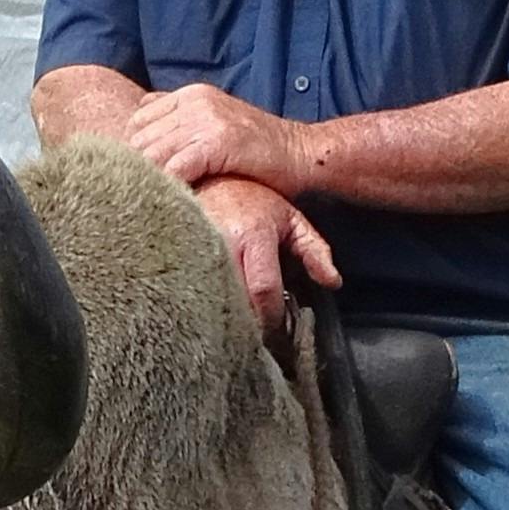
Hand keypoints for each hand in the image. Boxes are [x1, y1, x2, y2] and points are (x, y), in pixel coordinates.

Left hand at [123, 82, 308, 196]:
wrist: (302, 153)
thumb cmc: (258, 151)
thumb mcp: (216, 127)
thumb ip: (183, 128)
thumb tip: (146, 141)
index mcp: (190, 95)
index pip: (138, 120)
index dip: (132, 152)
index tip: (135, 179)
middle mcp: (194, 100)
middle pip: (139, 137)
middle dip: (133, 169)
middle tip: (134, 199)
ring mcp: (206, 118)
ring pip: (152, 153)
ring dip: (146, 182)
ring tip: (146, 206)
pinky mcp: (218, 141)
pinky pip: (176, 167)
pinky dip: (168, 187)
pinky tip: (170, 204)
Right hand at [192, 177, 338, 341]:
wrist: (209, 174)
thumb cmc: (253, 198)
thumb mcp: (290, 219)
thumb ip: (314, 250)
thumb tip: (333, 281)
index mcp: (253, 233)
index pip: (263, 290)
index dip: (272, 318)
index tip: (277, 329)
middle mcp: (222, 241)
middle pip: (235, 300)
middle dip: (248, 324)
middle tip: (257, 336)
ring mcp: (193, 246)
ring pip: (209, 298)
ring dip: (224, 316)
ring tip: (235, 325)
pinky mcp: (175, 250)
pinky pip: (187, 289)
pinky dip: (201, 304)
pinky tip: (210, 309)